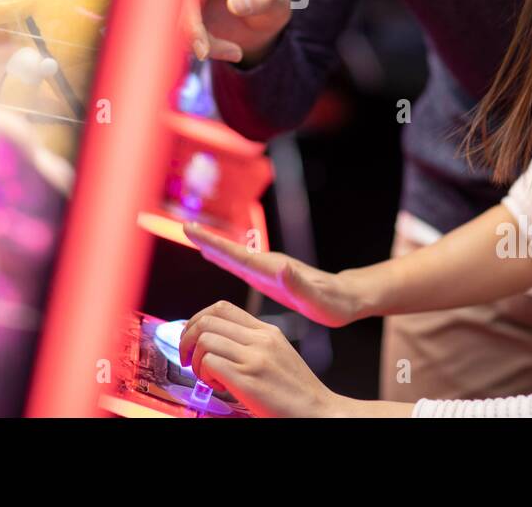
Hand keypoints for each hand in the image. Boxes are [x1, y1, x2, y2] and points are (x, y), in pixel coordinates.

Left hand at [179, 300, 342, 416]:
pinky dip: (204, 374)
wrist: (319, 412)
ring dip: (196, 360)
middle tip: (188, 359)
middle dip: (187, 338)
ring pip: (204, 340)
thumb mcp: (278, 354)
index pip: (222, 307)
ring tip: (208, 377)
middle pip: (207, 320)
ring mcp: (254, 357)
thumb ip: (253, 343)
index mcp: (267, 330)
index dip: (197, 319)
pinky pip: (210, 362)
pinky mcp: (248, 378)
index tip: (192, 337)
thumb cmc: (296, 391)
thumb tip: (218, 341)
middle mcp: (260, 338)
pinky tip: (218, 386)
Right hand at [181, 0, 289, 64]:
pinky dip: (205, 49)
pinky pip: (183, 34)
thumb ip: (261, 1)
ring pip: (181, 18)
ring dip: (204, 43)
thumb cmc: (271, 5)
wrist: (258, 33)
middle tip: (205, 52)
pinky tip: (228, 52)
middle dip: (193, 26)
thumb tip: (235, 5)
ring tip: (234, 51)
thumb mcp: (277, 3)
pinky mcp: (182, 11)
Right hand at [183, 222, 363, 327]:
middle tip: (185, 228)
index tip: (192, 230)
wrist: (346, 298)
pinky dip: (227, 259)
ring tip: (197, 240)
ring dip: (215, 248)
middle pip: (232, 251)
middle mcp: (268, 266)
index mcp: (272, 271)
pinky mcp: (272, 277)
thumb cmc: (332, 303)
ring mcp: (269, 270)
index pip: (237, 255)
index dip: (213, 243)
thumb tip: (281, 267)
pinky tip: (221, 259)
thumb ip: (298, 284)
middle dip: (208, 240)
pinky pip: (242, 265)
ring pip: (236, 257)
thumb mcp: (316, 299)